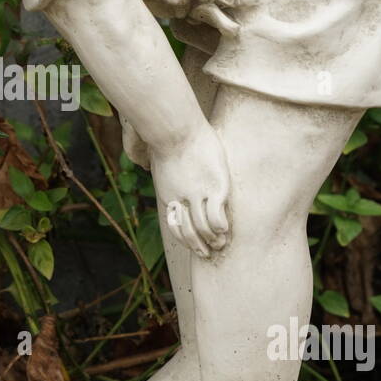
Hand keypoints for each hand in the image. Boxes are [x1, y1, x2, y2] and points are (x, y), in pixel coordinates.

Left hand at [150, 124, 229, 257]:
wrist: (175, 128)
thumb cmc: (171, 140)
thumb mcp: (165, 163)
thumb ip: (169, 173)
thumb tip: (156, 167)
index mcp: (169, 196)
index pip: (177, 226)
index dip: (186, 240)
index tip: (197, 246)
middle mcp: (181, 200)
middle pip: (189, 232)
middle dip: (200, 246)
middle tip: (210, 251)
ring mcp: (197, 194)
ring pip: (203, 228)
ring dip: (212, 240)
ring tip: (220, 243)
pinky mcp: (215, 187)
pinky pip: (217, 217)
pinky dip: (220, 227)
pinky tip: (224, 229)